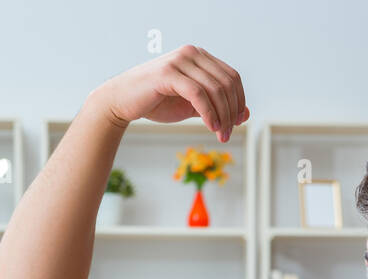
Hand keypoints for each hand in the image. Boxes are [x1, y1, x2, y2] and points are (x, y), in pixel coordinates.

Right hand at [94, 44, 249, 141]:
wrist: (122, 101)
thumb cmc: (157, 102)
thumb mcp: (193, 106)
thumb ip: (217, 106)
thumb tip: (246, 114)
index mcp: (199, 56)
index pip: (231, 77)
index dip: (239, 101)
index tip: (236, 123)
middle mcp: (191, 53)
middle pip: (226, 83)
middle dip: (232, 111)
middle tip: (228, 134)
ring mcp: (179, 61)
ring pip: (215, 89)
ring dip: (222, 116)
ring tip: (220, 135)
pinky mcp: (168, 73)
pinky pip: (198, 94)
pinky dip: (209, 113)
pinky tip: (211, 127)